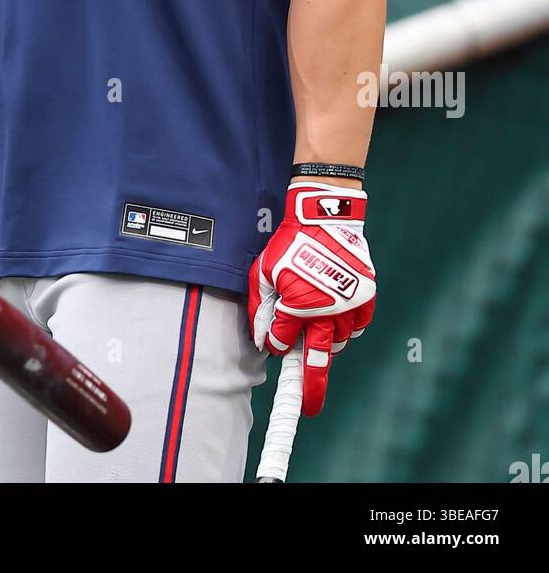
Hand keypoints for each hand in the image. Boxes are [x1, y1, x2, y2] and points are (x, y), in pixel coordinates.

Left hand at [248, 180, 375, 415]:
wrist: (324, 217)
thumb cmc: (290, 243)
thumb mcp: (263, 271)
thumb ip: (261, 307)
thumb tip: (262, 337)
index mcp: (296, 307)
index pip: (283, 343)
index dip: (276, 342)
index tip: (274, 343)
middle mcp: (324, 312)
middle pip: (317, 361)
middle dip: (312, 388)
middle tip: (309, 408)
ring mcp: (348, 306)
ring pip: (338, 341)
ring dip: (326, 341)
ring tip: (318, 327)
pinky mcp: (365, 298)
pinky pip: (357, 326)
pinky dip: (347, 326)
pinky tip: (337, 314)